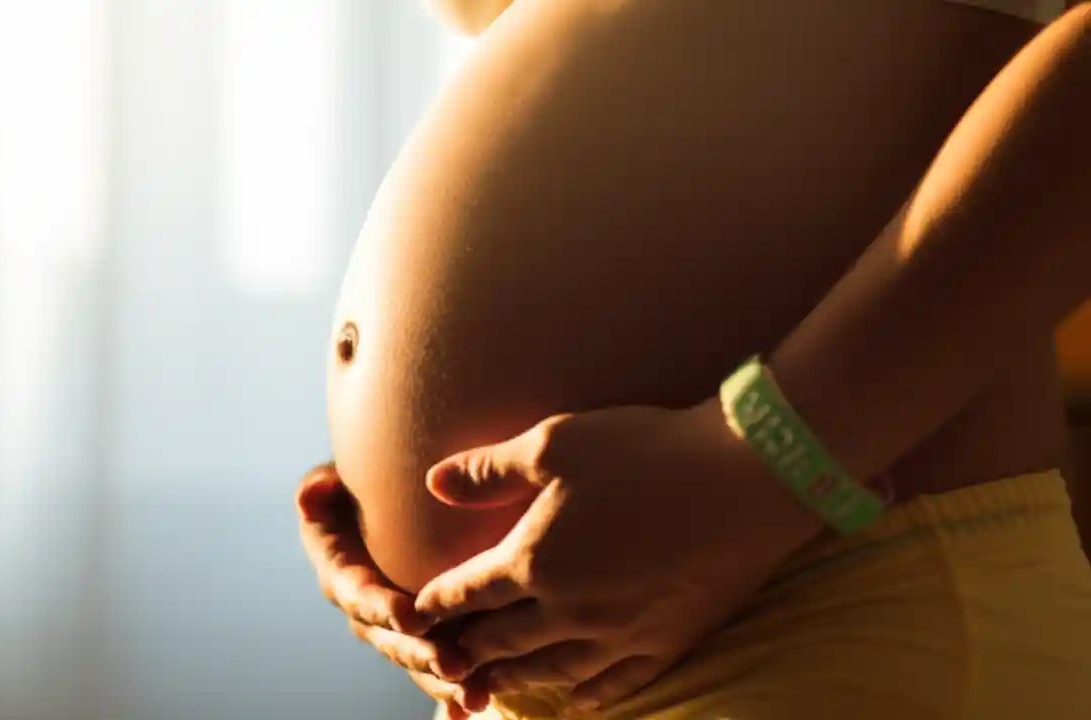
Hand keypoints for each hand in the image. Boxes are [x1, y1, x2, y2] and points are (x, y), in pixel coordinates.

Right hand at [295, 463, 489, 715]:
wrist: (388, 505)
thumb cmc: (359, 488)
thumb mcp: (334, 485)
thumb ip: (319, 489)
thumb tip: (311, 493)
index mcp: (342, 576)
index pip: (360, 595)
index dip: (382, 608)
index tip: (409, 617)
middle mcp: (367, 610)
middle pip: (392, 640)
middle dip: (421, 655)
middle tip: (453, 665)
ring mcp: (397, 629)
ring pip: (419, 660)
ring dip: (444, 681)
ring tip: (475, 696)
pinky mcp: (427, 636)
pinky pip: (440, 667)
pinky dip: (454, 691)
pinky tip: (474, 710)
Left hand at [414, 398, 824, 711]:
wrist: (746, 478)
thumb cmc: (646, 450)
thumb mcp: (555, 444)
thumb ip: (489, 471)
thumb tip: (431, 484)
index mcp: (535, 560)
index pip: (471, 593)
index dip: (440, 604)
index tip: (418, 612)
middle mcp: (569, 609)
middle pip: (503, 641)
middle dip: (468, 650)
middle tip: (445, 660)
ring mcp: (620, 633)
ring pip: (552, 670)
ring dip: (515, 680)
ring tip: (492, 687)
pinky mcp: (667, 642)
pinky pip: (616, 684)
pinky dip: (588, 697)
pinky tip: (576, 702)